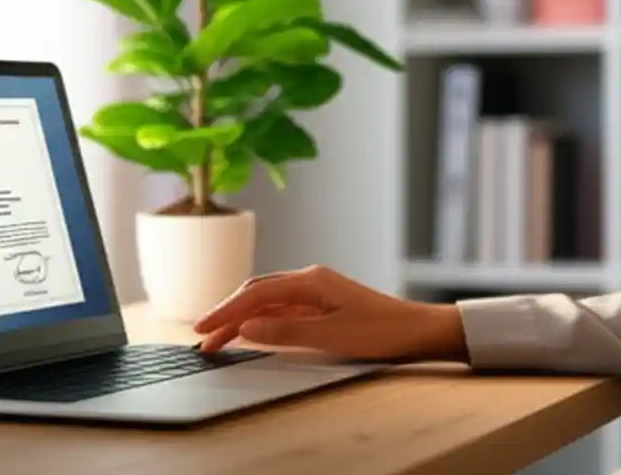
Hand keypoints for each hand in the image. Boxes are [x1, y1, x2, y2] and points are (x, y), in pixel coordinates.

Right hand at [192, 264, 468, 360]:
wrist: (418, 330)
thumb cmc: (382, 331)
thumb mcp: (331, 336)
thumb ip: (286, 331)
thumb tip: (247, 326)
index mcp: (310, 280)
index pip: (255, 294)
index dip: (225, 311)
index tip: (202, 327)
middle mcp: (310, 280)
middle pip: (257, 294)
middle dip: (227, 314)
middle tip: (203, 337)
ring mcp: (316, 292)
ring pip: (268, 303)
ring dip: (242, 319)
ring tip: (218, 340)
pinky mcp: (323, 306)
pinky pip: (283, 310)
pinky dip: (262, 322)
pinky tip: (251, 334)